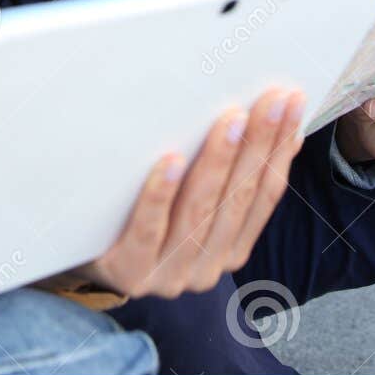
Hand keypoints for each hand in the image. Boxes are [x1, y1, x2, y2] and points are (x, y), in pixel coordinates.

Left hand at [75, 88, 305, 298]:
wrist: (82, 260)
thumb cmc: (139, 216)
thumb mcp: (189, 202)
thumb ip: (223, 178)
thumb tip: (264, 121)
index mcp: (230, 249)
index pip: (265, 194)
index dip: (280, 148)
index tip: (293, 104)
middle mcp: (206, 267)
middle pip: (237, 199)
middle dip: (258, 145)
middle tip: (272, 100)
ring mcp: (168, 274)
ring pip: (199, 211)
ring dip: (218, 161)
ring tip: (231, 119)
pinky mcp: (129, 272)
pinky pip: (147, 229)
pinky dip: (161, 193)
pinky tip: (171, 159)